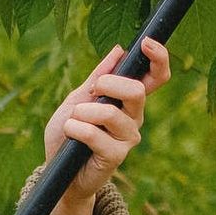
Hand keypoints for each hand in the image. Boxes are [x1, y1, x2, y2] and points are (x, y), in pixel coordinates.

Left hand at [42, 37, 171, 202]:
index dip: (158, 58)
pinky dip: (75, 129)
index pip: (156, 77)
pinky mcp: (116, 156)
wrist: (56, 172)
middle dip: (107, 84)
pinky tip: (70, 133)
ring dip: (82, 112)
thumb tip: (118, 50)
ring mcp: (128, 138)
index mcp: (129, 100)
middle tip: (89, 93)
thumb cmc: (68, 134)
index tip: (146, 42)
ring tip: (72, 121)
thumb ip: (97, 77)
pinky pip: (95, 133)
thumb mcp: (77, 99)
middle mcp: (135, 117)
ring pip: (111, 112)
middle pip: (136, 90)